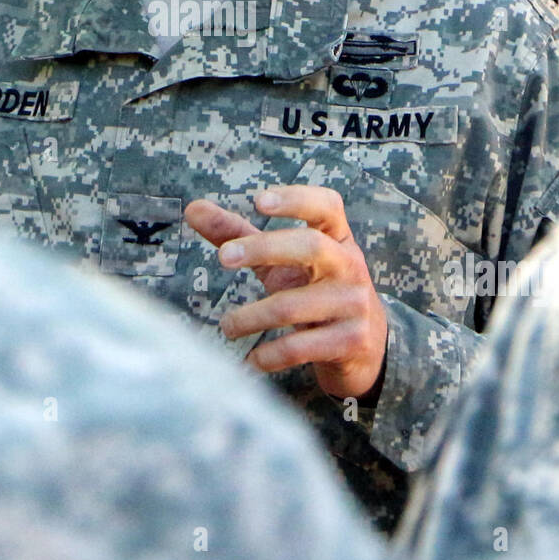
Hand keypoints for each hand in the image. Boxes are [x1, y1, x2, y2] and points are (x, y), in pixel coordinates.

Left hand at [183, 185, 387, 400]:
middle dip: (265, 248)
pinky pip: (301, 346)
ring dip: (253, 316)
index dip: (296, 199)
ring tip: (227, 326)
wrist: (365, 348)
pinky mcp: (351, 341)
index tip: (258, 201)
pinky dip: (269, 355)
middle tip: (223, 258)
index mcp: (337, 238)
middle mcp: (350, 265)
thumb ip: (239, 235)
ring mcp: (354, 304)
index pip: (327, 206)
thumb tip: (193, 209)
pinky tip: (250, 360)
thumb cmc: (314, 291)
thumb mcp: (281, 263)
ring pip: (296, 305)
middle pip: (312, 246)